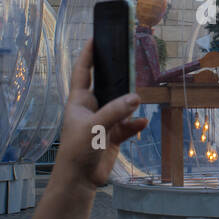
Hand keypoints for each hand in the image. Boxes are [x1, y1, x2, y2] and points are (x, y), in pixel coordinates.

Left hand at [52, 42, 147, 189]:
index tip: (96, 38)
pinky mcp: (113, 136)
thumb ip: (116, 111)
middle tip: (129, 60)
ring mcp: (103, 122)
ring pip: (120, 106)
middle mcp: (91, 108)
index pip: (82, 71)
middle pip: (105, 86)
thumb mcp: (95, 127)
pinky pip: (128, 126)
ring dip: (129, 105)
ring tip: (139, 98)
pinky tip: (141, 124)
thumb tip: (136, 97)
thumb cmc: (77, 150)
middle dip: (117, 76)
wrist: (80, 180)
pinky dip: (135, 125)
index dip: (88, 55)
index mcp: (79, 101)